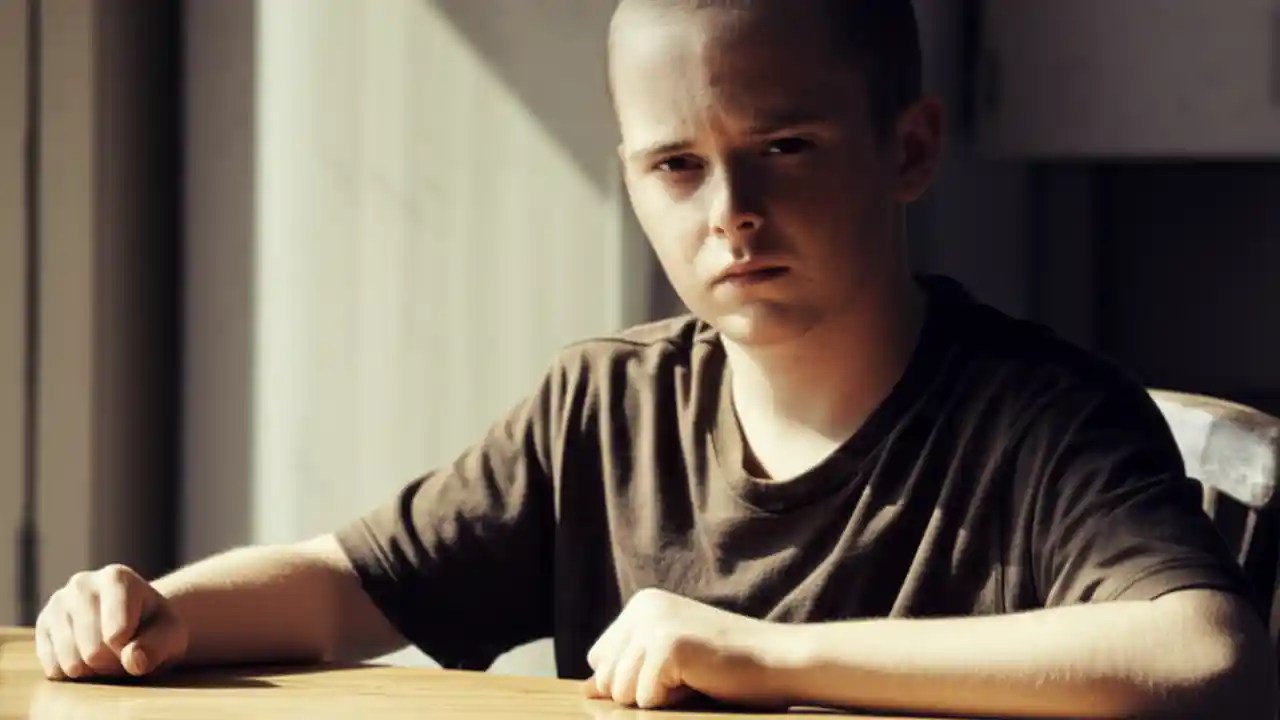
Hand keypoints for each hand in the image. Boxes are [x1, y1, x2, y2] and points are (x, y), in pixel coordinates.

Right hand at [35, 564, 188, 680]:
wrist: (136, 624)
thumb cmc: (156, 628)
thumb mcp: (171, 636)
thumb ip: (159, 646)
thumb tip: (132, 660)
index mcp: (116, 577)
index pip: (117, 634)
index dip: (133, 650)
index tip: (141, 638)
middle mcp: (81, 584)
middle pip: (93, 651)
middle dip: (113, 662)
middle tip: (125, 650)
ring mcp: (57, 604)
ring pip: (71, 663)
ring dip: (93, 670)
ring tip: (108, 652)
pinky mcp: (42, 626)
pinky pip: (54, 668)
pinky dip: (73, 673)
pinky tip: (87, 655)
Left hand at [583, 588, 791, 709]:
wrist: (780, 660)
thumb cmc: (729, 667)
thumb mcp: (670, 663)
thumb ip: (629, 670)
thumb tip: (585, 692)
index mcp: (641, 604)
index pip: (600, 661)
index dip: (634, 679)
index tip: (676, 669)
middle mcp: (643, 607)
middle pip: (605, 678)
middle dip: (641, 691)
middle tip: (688, 676)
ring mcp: (655, 623)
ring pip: (619, 691)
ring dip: (656, 698)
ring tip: (693, 678)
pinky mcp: (668, 644)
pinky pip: (643, 699)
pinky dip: (671, 702)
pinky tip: (700, 681)